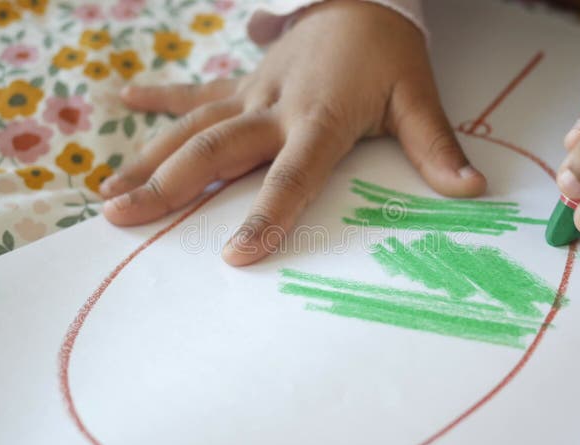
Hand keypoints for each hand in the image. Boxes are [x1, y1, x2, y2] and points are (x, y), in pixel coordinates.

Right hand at [100, 0, 484, 265]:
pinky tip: (123, 102)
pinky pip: (196, 93)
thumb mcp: (418, 96)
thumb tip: (471, 191)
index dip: (265, 216)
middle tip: (121, 219)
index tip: (234, 257)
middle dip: (168, 187)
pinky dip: (160, 101)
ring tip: (108, 192)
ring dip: (148, 159)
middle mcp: (275, 106)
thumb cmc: (391, 52)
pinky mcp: (244, 81)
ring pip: (193, 128)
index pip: (291, 175)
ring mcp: (252, 91)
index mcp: (321, 118)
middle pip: (217, 151)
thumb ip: (435, 146)